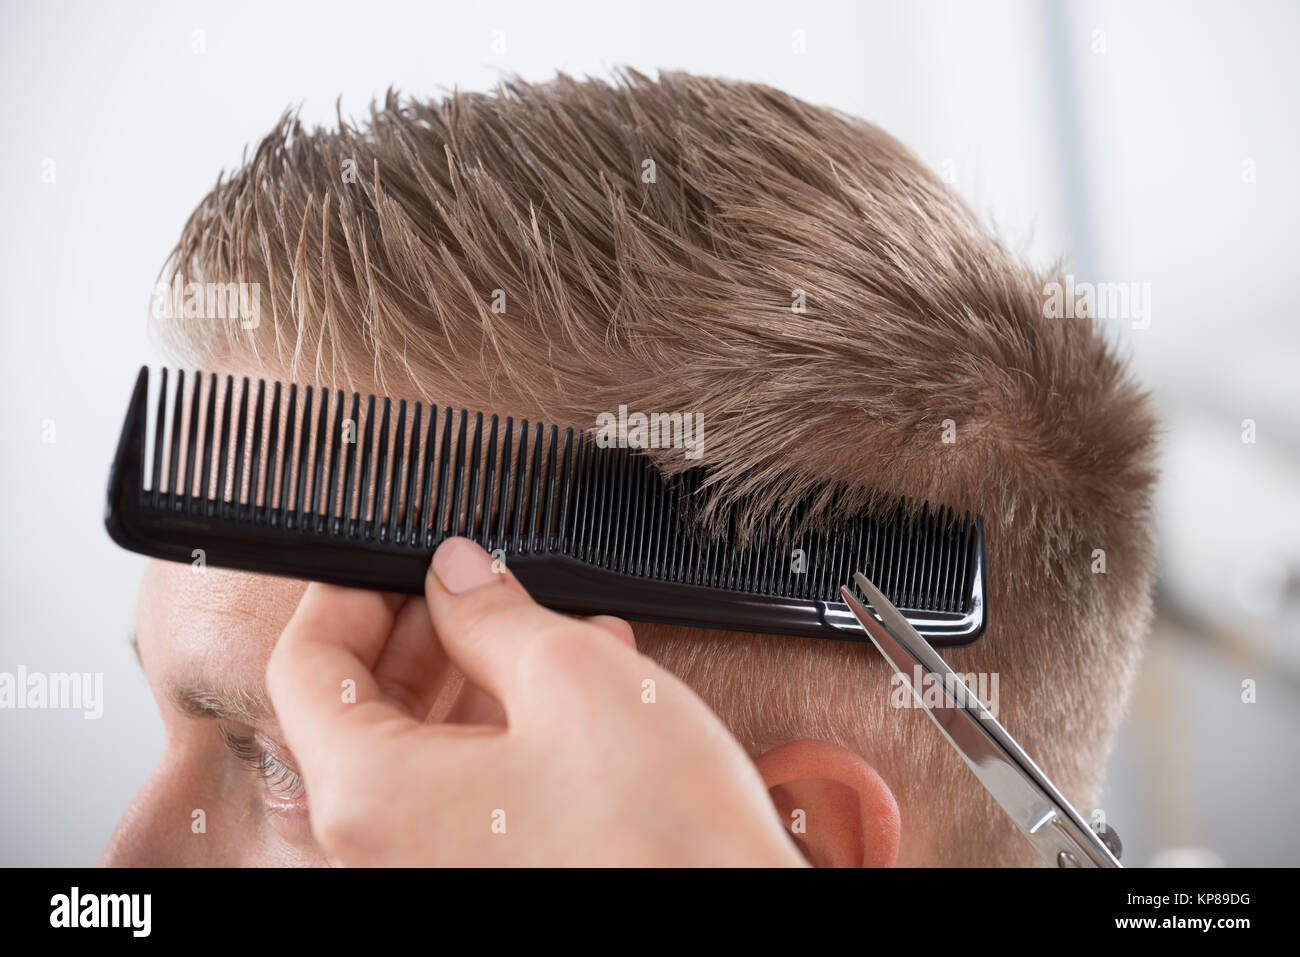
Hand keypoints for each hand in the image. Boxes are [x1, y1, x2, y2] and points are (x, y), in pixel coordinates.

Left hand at [266, 537, 804, 865]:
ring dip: (476, 673)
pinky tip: (575, 684)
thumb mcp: (569, 677)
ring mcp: (439, 865)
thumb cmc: (658, 840)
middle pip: (361, 708)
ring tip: (543, 625)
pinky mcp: (492, 873)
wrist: (735, 926)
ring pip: (424, 747)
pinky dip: (507, 726)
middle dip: (419, 630)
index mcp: (372, 793)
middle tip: (470, 583)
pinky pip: (471, 786)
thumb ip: (492, 613)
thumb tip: (457, 575)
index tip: (391, 559)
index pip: (306, 667)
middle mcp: (387, 845)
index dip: (346, 593)